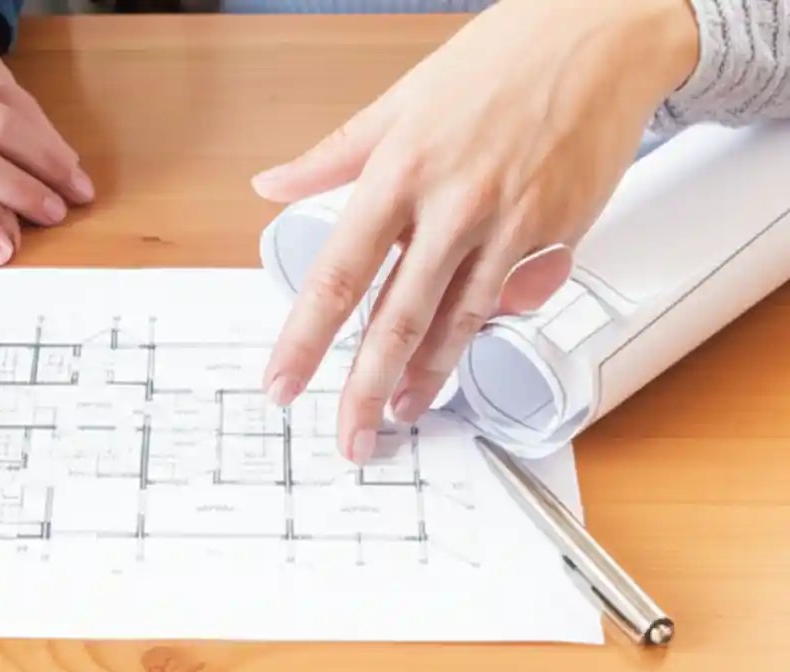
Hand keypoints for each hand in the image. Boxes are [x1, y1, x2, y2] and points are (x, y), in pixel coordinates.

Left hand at [252, 0, 698, 462]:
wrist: (595, 35)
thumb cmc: (496, 64)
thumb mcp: (397, 104)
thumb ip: (330, 157)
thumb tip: (271, 185)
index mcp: (398, 172)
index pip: (339, 275)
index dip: (305, 339)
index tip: (283, 383)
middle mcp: (452, 204)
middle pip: (397, 318)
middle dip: (364, 389)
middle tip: (348, 437)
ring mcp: (510, 223)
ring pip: (460, 322)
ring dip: (427, 377)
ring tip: (401, 411)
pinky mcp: (558, 233)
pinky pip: (521, 295)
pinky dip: (493, 322)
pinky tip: (471, 341)